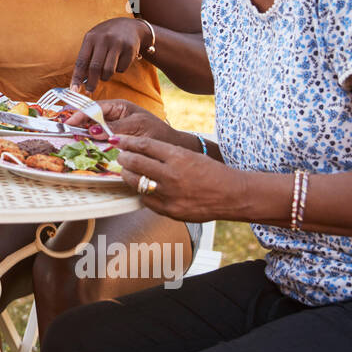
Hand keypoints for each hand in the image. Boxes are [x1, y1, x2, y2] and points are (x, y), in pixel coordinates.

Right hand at [63, 98, 189, 148]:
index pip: (95, 107)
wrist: (171, 146)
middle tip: (67, 132)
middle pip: (91, 116)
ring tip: (73, 138)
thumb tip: (93, 131)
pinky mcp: (115, 137)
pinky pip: (100, 137)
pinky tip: (86, 144)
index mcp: (119, 106)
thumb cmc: (157, 133)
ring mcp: (114, 125)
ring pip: (94, 127)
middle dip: (79, 123)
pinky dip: (93, 140)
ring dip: (85, 132)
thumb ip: (114, 128)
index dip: (81, 114)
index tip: (69, 123)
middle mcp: (115, 114)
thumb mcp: (136, 128)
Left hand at [70, 17, 150, 92]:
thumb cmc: (106, 37)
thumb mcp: (94, 40)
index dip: (77, 77)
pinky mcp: (130, 49)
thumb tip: (81, 80)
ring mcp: (118, 43)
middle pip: (95, 68)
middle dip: (91, 83)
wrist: (130, 26)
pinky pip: (121, 69)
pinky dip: (118, 70)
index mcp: (91, 37)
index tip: (74, 90)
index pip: (81, 61)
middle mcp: (104, 39)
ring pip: (108, 71)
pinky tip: (119, 61)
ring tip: (105, 73)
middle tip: (89, 90)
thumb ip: (87, 57)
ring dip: (105, 77)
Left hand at [111, 133, 245, 224]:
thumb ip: (166, 154)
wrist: (233, 195)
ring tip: (126, 171)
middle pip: (135, 162)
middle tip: (121, 156)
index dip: (128, 142)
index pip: (144, 145)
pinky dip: (141, 193)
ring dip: (127, 175)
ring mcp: (170, 194)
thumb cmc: (213, 173)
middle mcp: (172, 174)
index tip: (119, 140)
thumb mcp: (191, 156)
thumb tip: (140, 150)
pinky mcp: (170, 210)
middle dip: (124, 157)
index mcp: (179, 156)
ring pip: (135, 182)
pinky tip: (142, 188)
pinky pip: (145, 200)